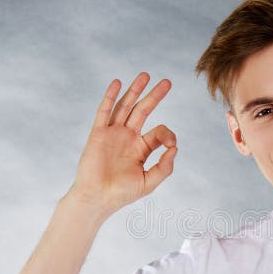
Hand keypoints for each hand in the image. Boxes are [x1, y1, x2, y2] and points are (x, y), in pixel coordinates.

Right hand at [67, 72, 177, 214]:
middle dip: (155, 96)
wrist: (97, 198)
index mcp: (141, 148)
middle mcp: (128, 138)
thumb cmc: (121, 193)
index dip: (168, 134)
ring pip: (125, 107)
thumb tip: (175, 148)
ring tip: (146, 75)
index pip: (159, 132)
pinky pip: (104, 111)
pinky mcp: (99, 134)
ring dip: (135, 90)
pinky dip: (110, 97)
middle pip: (143, 111)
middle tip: (167, 82)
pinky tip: (117, 83)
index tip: (171, 144)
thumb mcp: (149, 182)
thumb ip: (164, 167)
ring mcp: (113, 134)